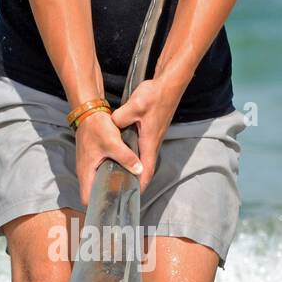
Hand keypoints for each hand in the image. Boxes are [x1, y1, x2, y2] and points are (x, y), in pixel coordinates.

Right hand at [74, 109, 141, 204]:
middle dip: (108, 197)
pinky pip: (101, 174)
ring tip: (126, 189)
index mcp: (86, 172)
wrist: (89, 112)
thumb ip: (126, 157)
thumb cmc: (97, 127)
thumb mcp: (112, 142)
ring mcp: (89, 167)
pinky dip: (111, 176)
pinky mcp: (94, 161)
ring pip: (99, 184)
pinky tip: (123, 174)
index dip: (98, 205)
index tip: (113, 207)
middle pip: (94, 194)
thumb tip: (139, 170)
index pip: (87, 199)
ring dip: (110, 186)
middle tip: (125, 198)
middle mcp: (85, 173)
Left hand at [111, 76, 180, 191]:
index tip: (132, 196)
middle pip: (144, 168)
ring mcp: (153, 137)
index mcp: (149, 142)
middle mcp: (153, 142)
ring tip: (120, 176)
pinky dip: (134, 156)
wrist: (169, 84)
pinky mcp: (151, 131)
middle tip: (121, 189)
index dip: (140, 185)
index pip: (146, 170)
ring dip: (135, 169)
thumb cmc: (155, 96)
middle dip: (135, 180)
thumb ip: (121, 118)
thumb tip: (112, 125)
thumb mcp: (135, 106)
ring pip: (143, 158)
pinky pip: (142, 148)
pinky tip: (124, 155)